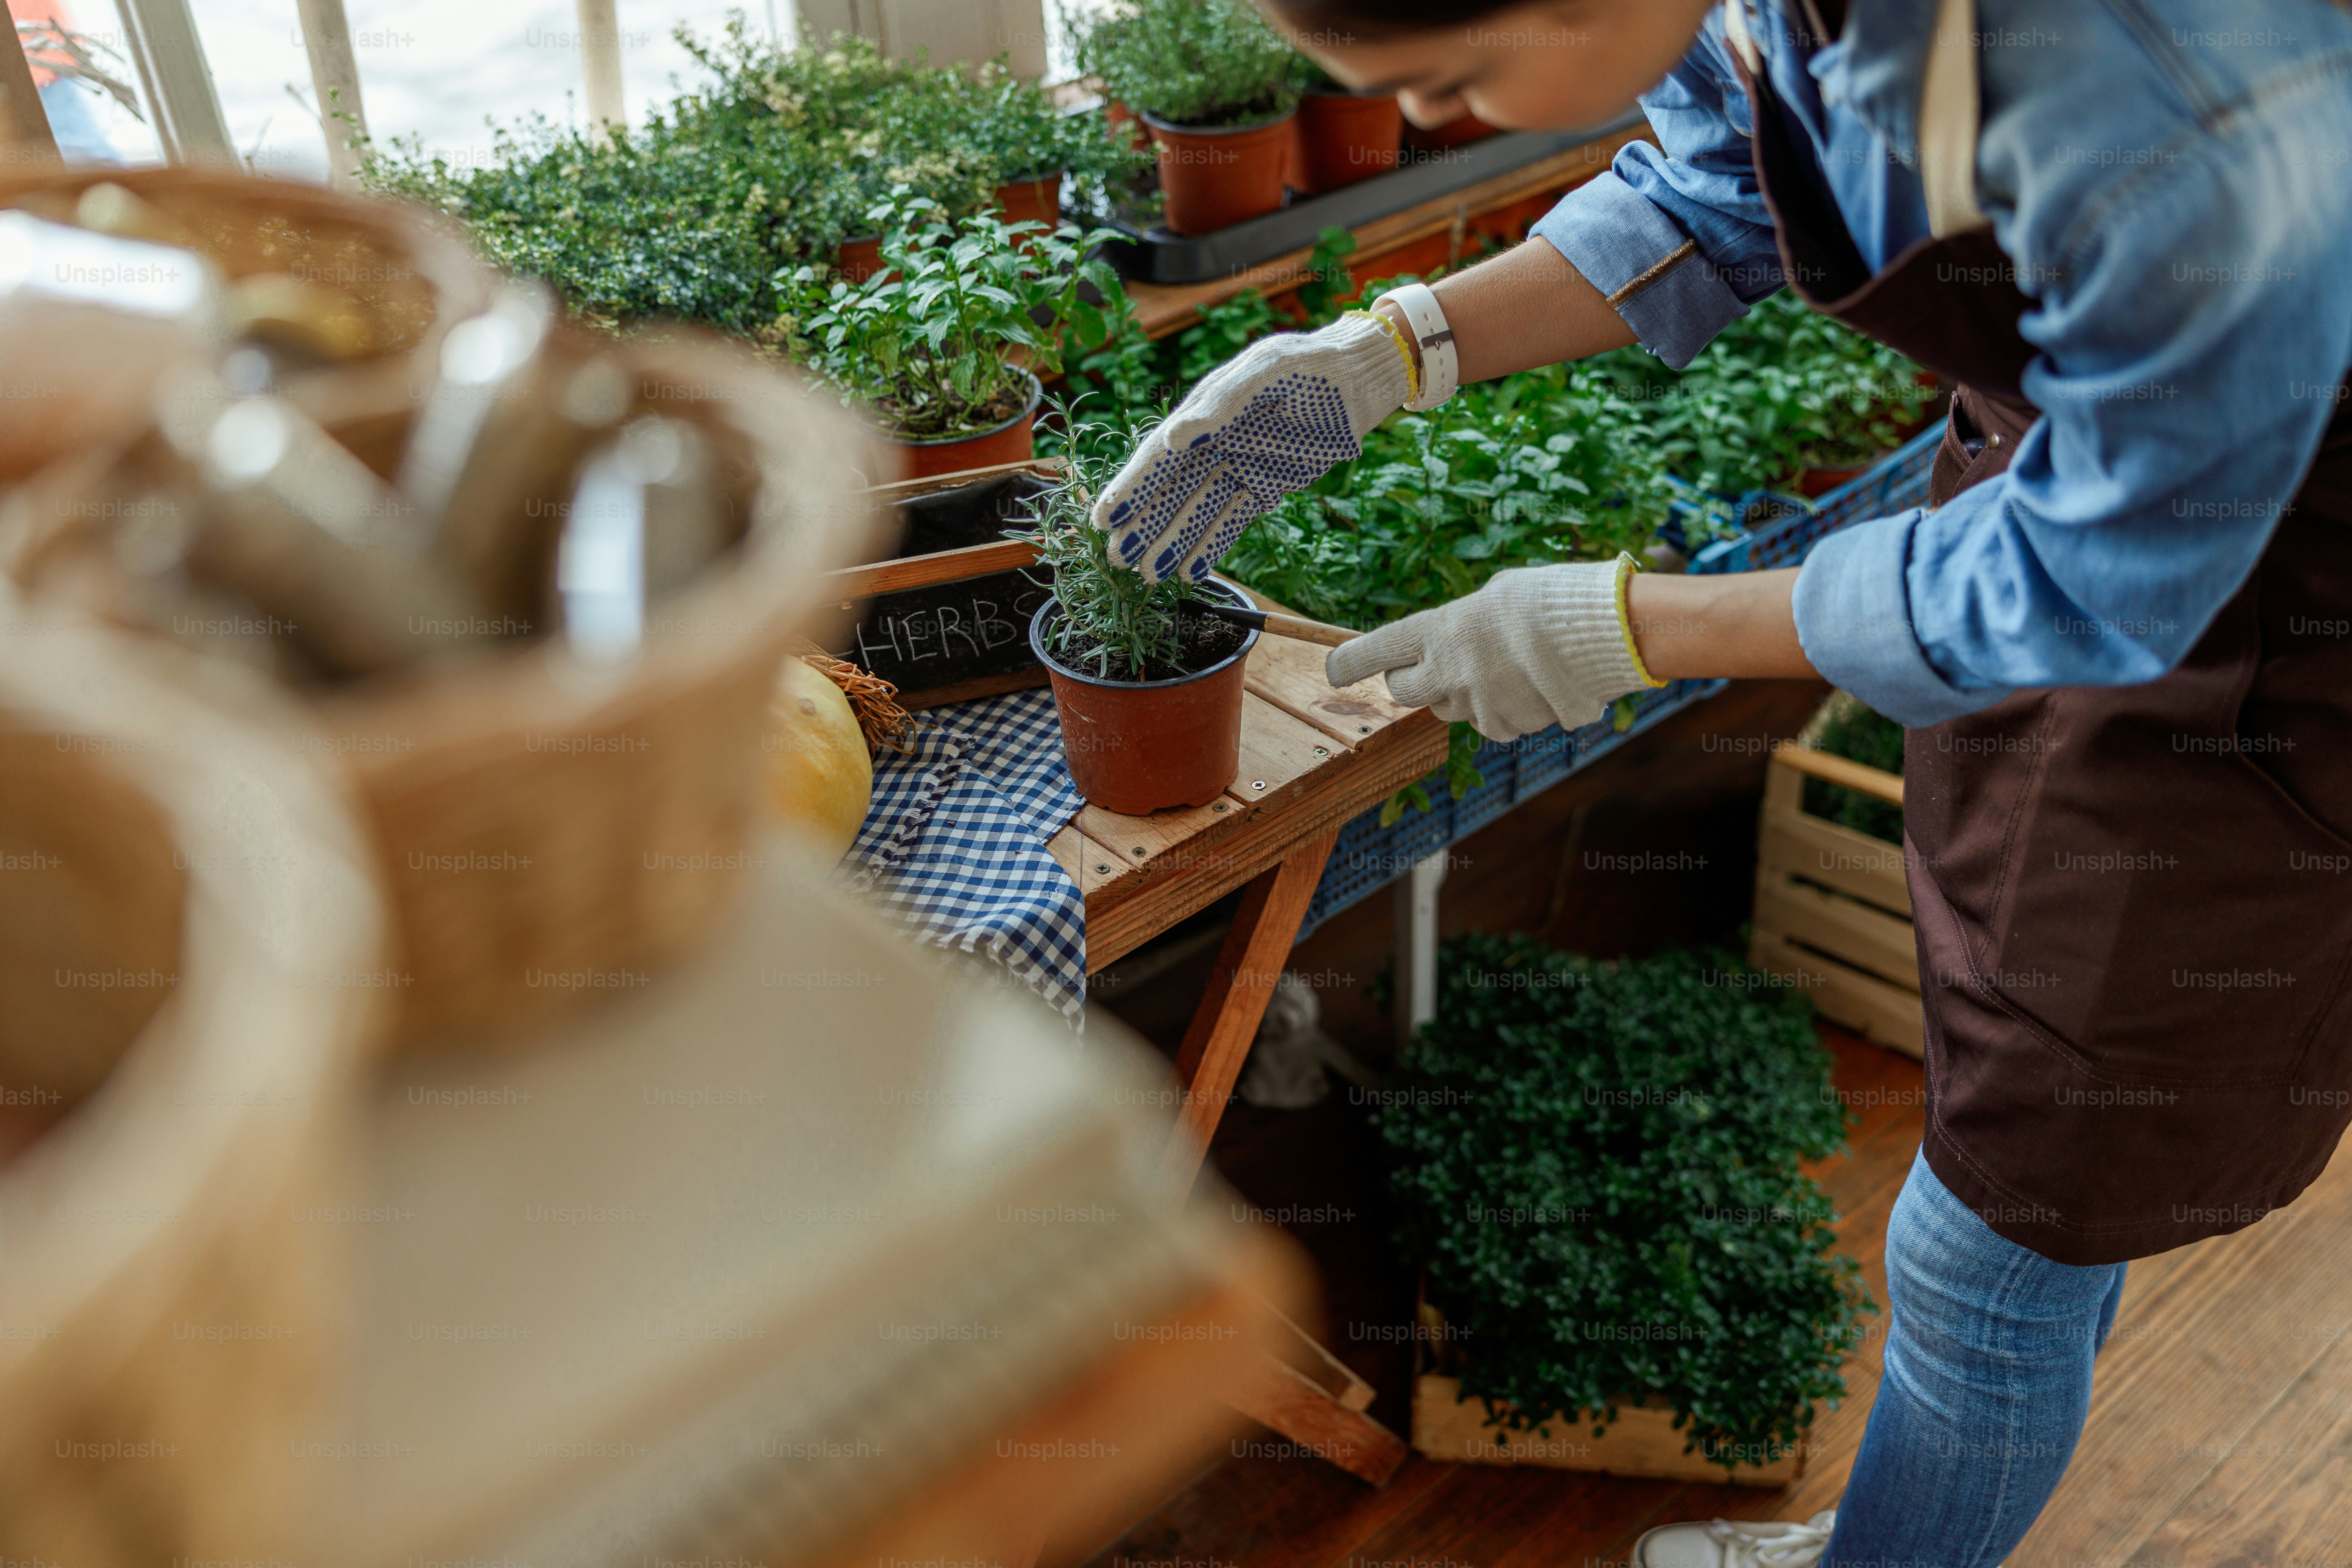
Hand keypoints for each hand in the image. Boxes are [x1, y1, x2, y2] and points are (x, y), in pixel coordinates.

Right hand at [1093, 312, 1412, 583]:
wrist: (1357, 378)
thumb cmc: (1309, 366)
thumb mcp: (1267, 374)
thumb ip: (1223, 405)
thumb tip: (1177, 436)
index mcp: (1205, 413)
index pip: (1160, 456)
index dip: (1131, 487)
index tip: (1104, 518)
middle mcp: (1215, 444)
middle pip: (1171, 491)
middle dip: (1144, 525)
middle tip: (1116, 560)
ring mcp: (1239, 468)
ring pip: (1198, 512)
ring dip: (1173, 543)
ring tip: (1148, 575)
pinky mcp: (1265, 487)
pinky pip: (1232, 521)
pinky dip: (1211, 545)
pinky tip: (1190, 571)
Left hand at [1323, 556, 1663, 741]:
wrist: (1598, 632)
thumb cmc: (1545, 601)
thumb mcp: (1491, 598)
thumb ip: (1457, 626)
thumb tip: (1446, 647)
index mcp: (1436, 630)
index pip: (1372, 651)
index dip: (1349, 662)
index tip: (1335, 669)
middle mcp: (1446, 672)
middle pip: (1402, 691)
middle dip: (1412, 680)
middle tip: (1441, 662)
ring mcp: (1473, 704)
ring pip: (1446, 710)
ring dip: (1461, 694)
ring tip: (1503, 667)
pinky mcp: (1503, 726)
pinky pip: (1488, 725)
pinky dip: (1500, 711)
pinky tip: (1527, 686)